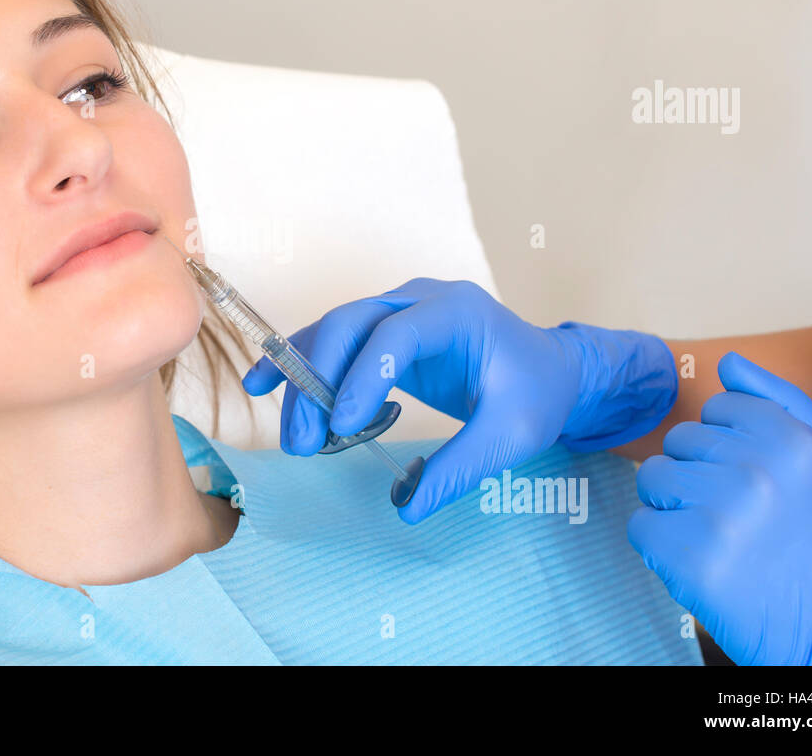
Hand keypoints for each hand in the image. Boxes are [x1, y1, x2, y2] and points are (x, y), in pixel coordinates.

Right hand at [241, 278, 676, 522]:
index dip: (363, 377)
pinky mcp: (378, 334)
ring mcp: (394, 312)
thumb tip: (409, 509)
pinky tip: (264, 385)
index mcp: (456, 311)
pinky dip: (298, 363)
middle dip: (319, 381)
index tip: (344, 426)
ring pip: (330, 332)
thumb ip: (462, 467)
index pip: (397, 334)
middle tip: (308, 443)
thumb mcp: (513, 433)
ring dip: (303, 381)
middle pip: (349, 324)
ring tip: (296, 439)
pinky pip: (330, 341)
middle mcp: (417, 301)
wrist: (547, 369)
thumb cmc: (536, 392)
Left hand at [628, 351, 811, 664]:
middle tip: (740, 516)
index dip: (728, 444)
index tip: (752, 477)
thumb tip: (728, 362)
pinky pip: (639, 523)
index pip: (718, 407)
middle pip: (680, 441)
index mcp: (792, 441)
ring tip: (717, 535)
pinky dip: (660, 544)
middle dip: (700, 474)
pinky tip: (701, 559)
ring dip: (674, 506)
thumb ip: (781, 402)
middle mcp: (756, 471)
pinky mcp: (686, 555)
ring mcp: (719, 514)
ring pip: (653, 477)